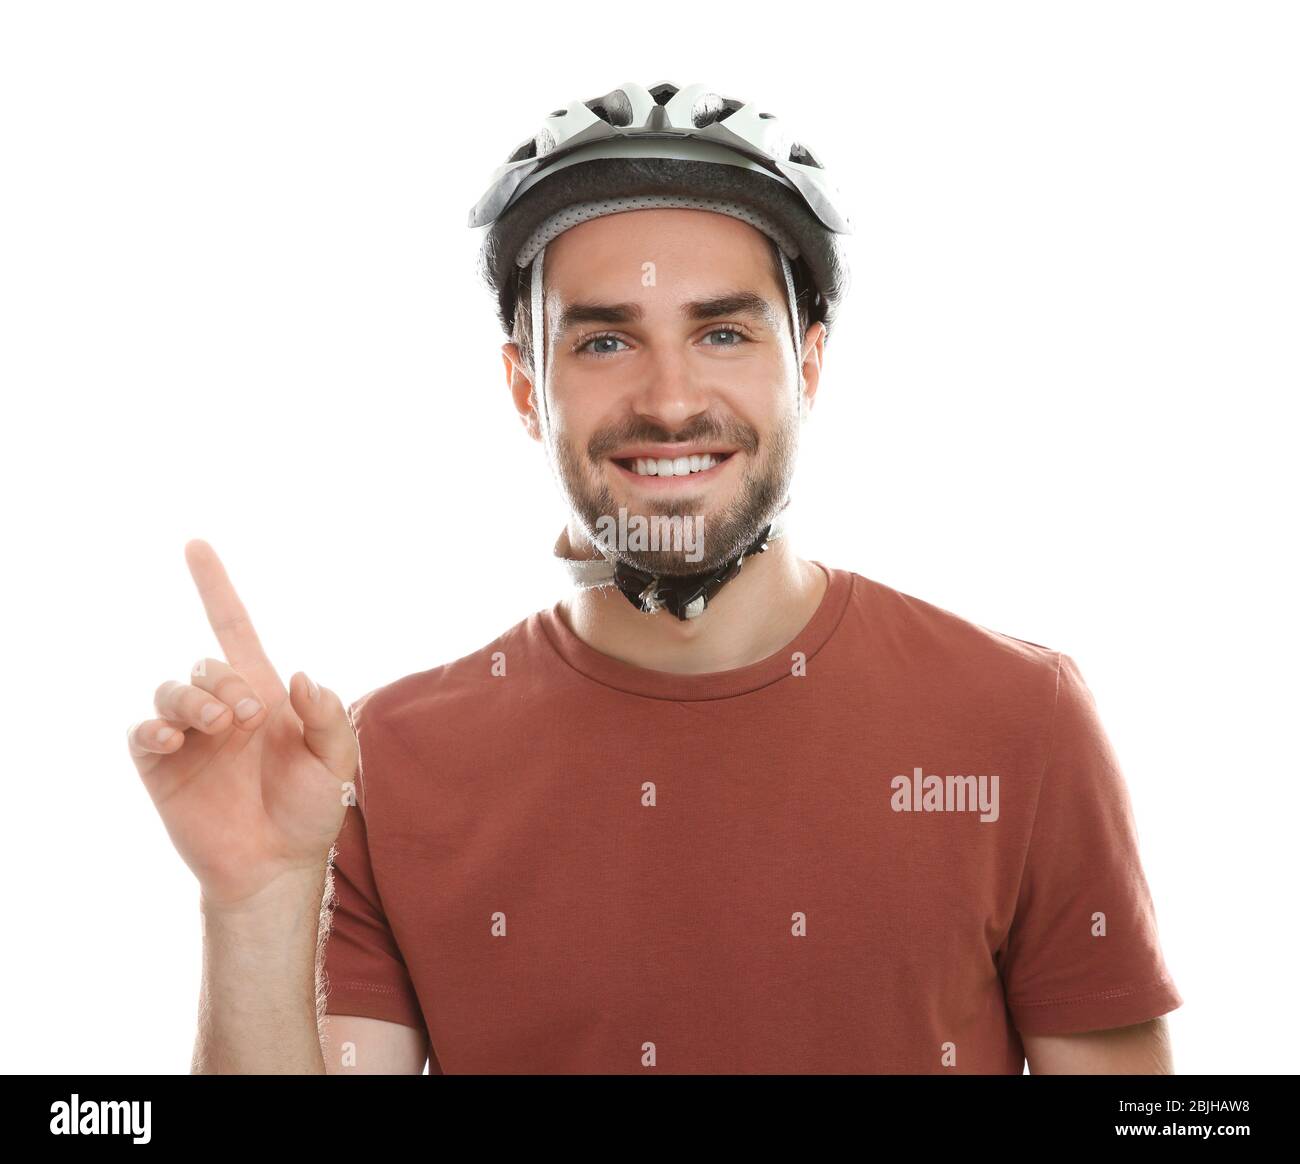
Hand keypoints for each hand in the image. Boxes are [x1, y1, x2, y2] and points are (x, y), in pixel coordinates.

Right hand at [127, 540, 356, 910]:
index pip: (234, 629)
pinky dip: (155, 726)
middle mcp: (223, 708)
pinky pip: (143, 731)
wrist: (278, 867)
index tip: (196, 545)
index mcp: (263, 696)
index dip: (215, 588)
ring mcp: (191, 737)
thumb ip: (327, 717)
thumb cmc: (310, 812)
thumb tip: (299, 676)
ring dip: (193, 698)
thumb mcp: (337, 764)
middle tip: (247, 718)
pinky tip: (175, 738)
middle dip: (224, 680)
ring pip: (172, 689)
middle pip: (206, 663)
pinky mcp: (163, 768)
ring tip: (220, 728)